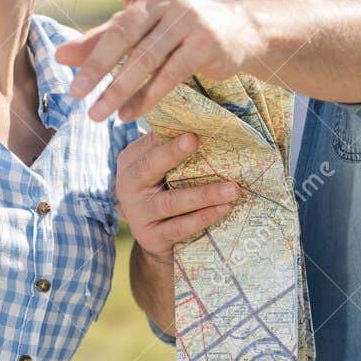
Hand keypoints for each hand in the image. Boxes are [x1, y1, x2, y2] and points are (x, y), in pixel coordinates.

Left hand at [56, 0, 264, 121]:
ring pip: (145, 59)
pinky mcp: (205, 44)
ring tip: (96, 114)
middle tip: (74, 93)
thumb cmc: (176, 27)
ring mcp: (189, 19)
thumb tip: (60, 55)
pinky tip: (126, 114)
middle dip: (97, 65)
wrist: (238, 33)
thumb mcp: (141, 26)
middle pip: (125, 32)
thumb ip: (100, 38)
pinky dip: (145, 98)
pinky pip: (169, 75)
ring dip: (118, 90)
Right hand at [117, 132, 238, 257]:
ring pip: (171, 201)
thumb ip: (172, 150)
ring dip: (204, 194)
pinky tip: (222, 209)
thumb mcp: (161, 170)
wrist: (156, 237)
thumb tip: (205, 123)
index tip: (190, 123)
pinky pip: (179, 227)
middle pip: (149, 166)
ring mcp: (137, 213)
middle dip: (171, 152)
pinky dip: (202, 218)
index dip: (169, 133)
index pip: (150, 142)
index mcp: (131, 162)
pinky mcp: (150, 236)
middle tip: (194, 140)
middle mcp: (128, 185)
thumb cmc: (165, 192)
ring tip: (232, 188)